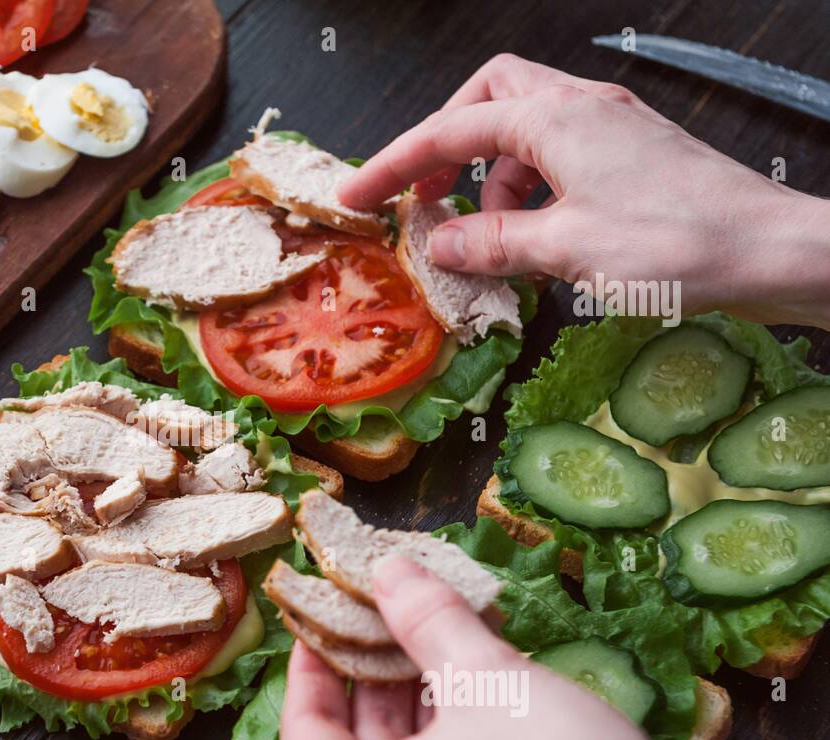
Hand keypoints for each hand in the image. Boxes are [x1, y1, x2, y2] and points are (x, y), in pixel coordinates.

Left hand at [279, 555, 775, 739]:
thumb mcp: (487, 679)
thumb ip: (428, 621)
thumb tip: (391, 571)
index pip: (304, 728)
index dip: (311, 663)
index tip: (323, 618)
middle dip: (373, 672)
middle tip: (387, 613)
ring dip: (415, 698)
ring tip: (438, 636)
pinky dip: (447, 737)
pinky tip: (476, 686)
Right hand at [337, 54, 829, 327]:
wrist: (774, 252)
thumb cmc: (678, 244)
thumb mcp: (567, 251)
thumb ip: (493, 244)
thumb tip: (440, 242)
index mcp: (558, 118)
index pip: (450, 130)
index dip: (394, 165)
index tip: (356, 197)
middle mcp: (583, 109)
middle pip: (489, 96)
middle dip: (446, 142)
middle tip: (426, 197)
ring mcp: (612, 130)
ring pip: (525, 130)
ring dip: (492, 179)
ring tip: (487, 239)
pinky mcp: (632, 159)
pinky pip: (559, 160)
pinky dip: (531, 194)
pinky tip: (535, 241)